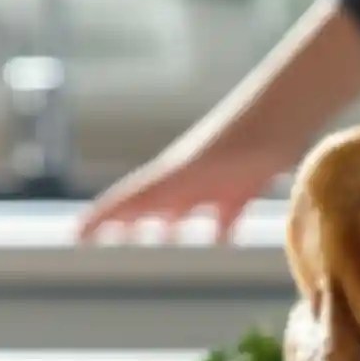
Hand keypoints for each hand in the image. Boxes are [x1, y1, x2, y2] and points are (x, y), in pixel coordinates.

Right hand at [77, 122, 297, 243]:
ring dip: (174, 228)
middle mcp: (187, 179)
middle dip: (130, 224)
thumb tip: (127, 209)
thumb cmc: (239, 138)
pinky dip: (222, 231)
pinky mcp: (244, 186)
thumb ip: (161, 190)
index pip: (127, 199)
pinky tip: (223, 243)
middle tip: (110, 245)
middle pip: (151, 205)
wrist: (283, 114)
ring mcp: (215, 182)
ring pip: (187, 211)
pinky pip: (227, 214)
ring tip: (165, 247)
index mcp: (170, 176)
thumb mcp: (196, 170)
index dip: (102, 217)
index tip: (76, 236)